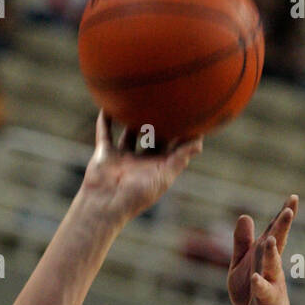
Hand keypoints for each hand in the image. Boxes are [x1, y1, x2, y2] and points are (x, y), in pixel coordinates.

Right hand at [80, 111, 202, 223]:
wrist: (106, 204)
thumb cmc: (137, 195)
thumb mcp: (164, 177)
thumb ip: (179, 159)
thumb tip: (199, 143)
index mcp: (157, 168)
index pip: (173, 148)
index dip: (182, 135)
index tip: (191, 117)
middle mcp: (141, 162)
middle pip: (152, 139)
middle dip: (160, 124)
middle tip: (168, 102)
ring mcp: (122, 157)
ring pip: (129, 134)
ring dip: (132, 121)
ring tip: (140, 101)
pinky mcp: (105, 153)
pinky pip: (105, 133)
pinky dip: (105, 120)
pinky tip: (107, 104)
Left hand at [228, 196, 296, 304]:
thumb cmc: (253, 291)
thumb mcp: (242, 262)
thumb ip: (243, 241)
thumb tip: (244, 216)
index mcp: (265, 255)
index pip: (274, 232)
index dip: (283, 215)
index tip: (294, 197)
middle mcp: (271, 266)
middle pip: (278, 244)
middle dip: (283, 227)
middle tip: (290, 209)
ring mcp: (270, 282)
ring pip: (271, 266)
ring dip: (272, 253)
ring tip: (272, 239)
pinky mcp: (265, 300)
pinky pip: (262, 292)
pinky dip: (259, 285)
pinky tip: (256, 278)